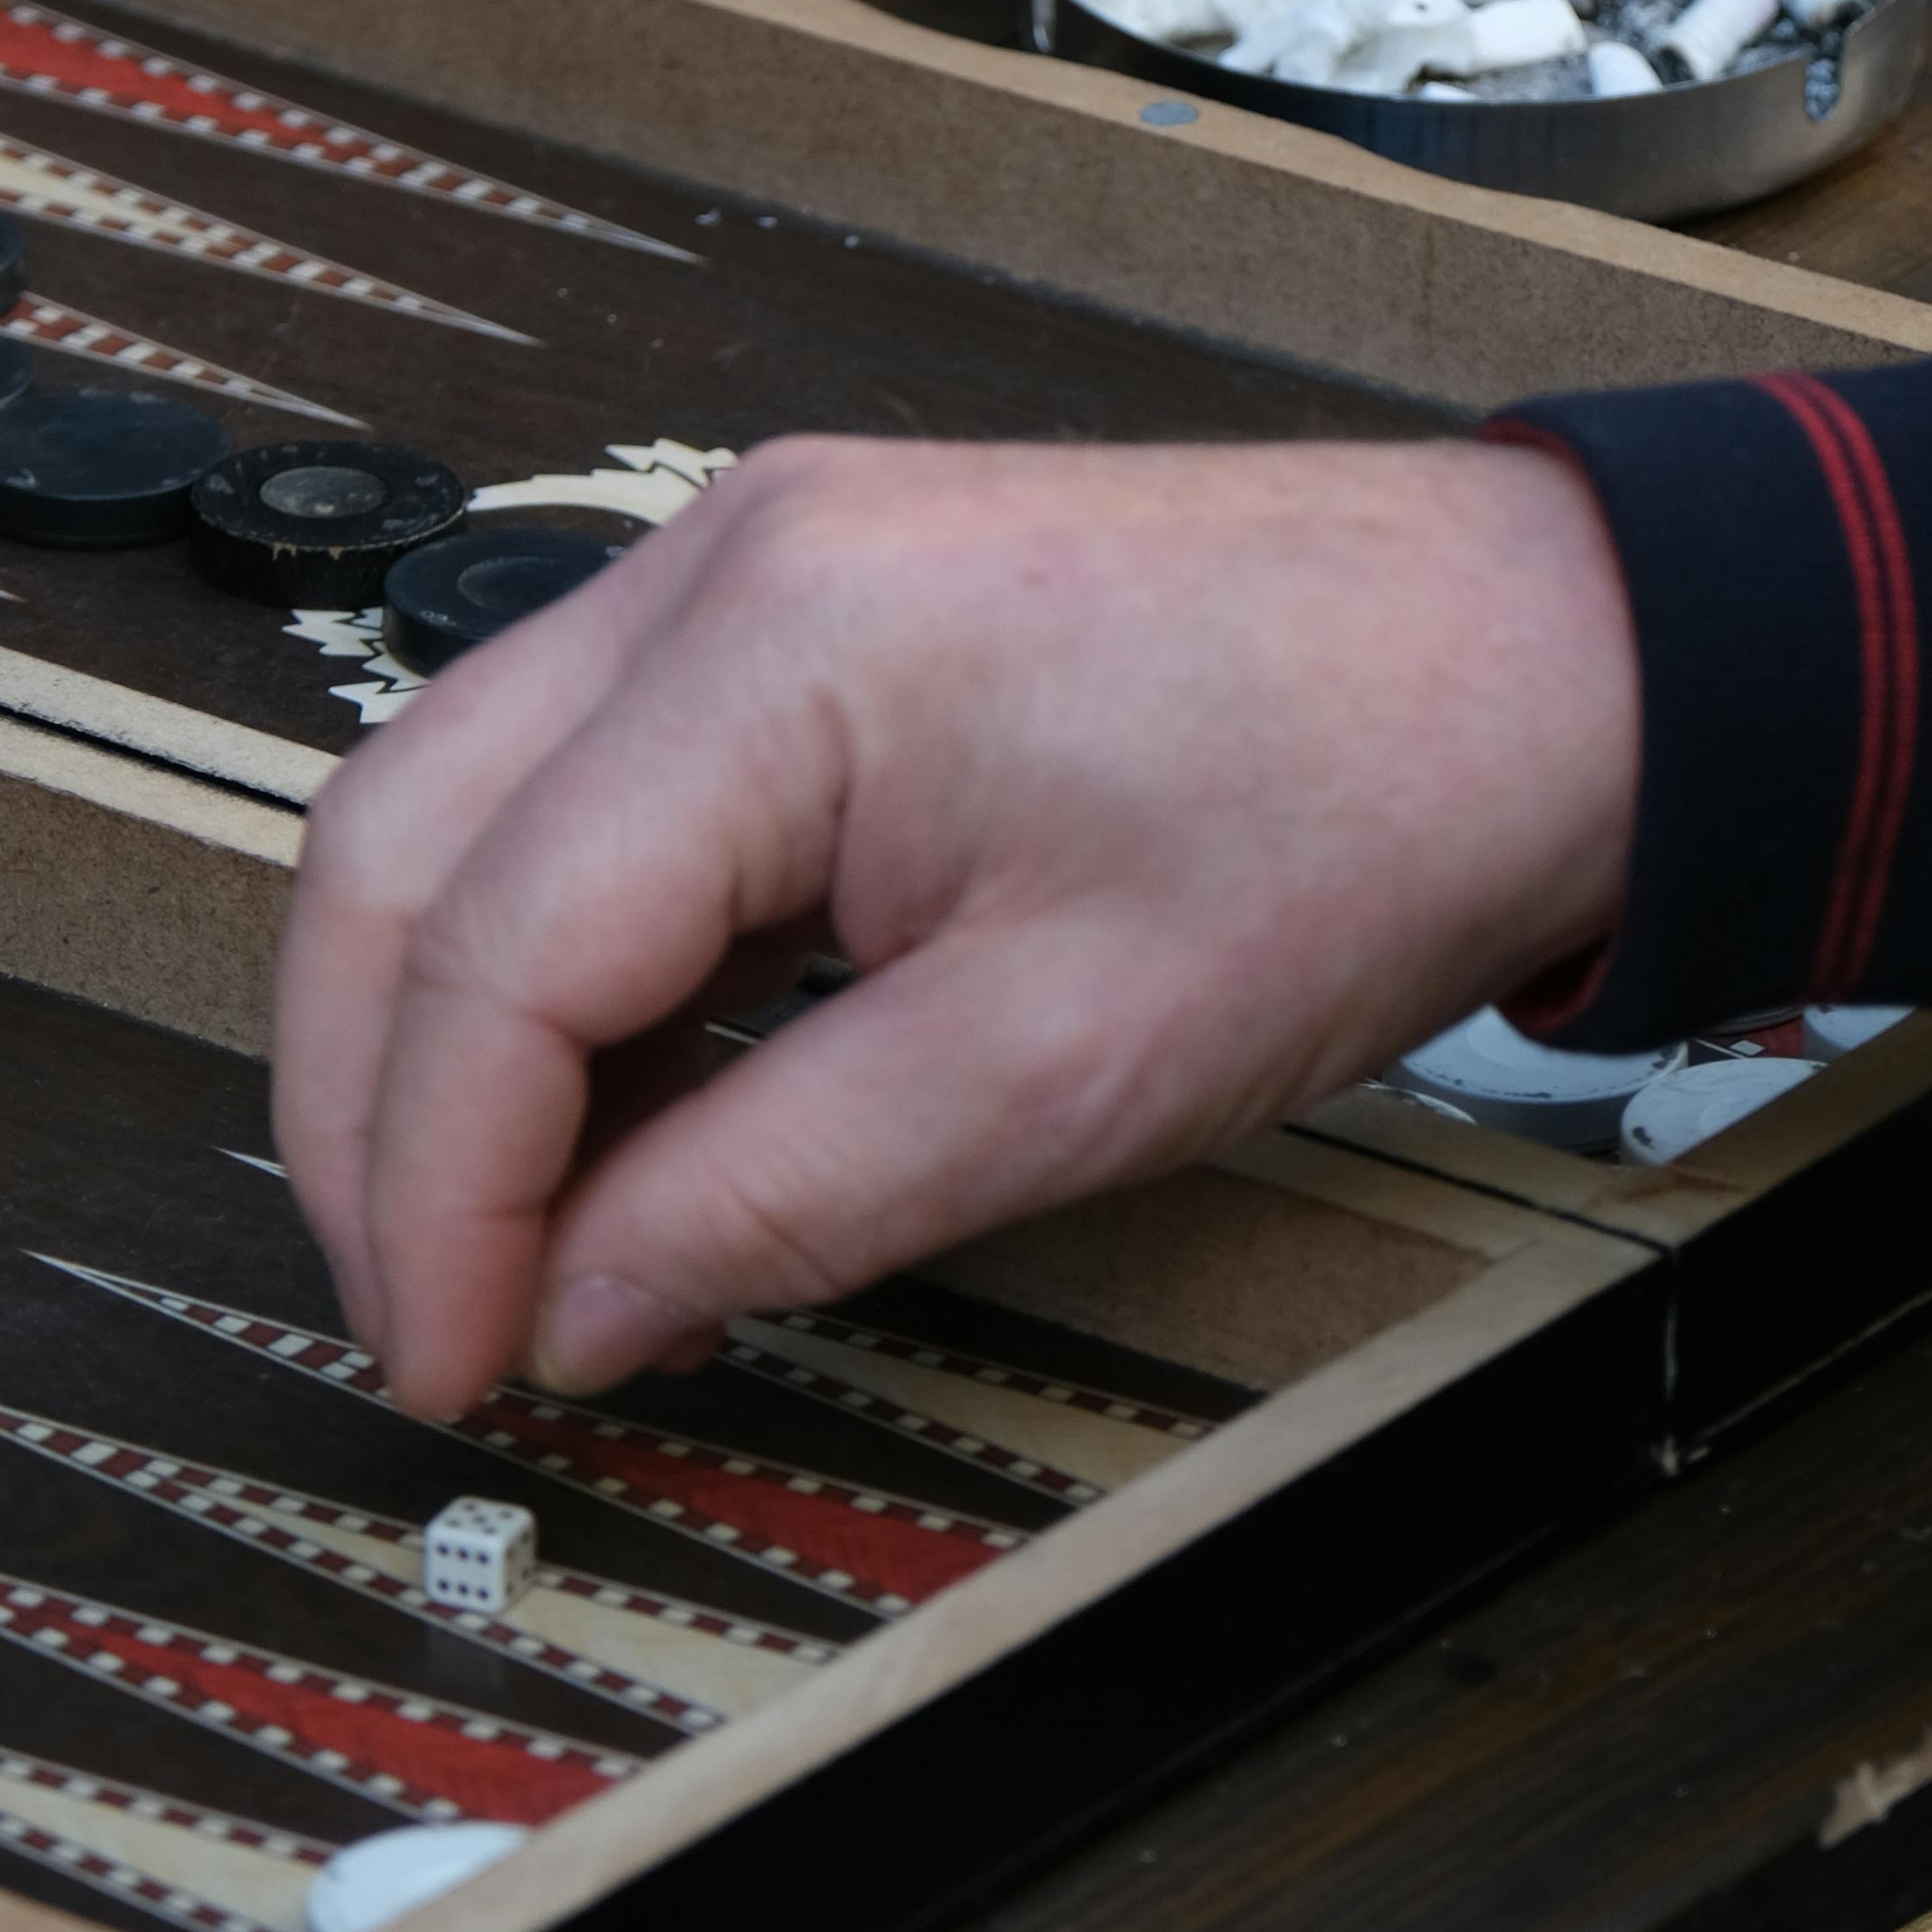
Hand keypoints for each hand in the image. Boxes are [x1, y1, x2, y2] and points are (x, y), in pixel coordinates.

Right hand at [276, 429, 1637, 1415]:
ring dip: (448, 1039)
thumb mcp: (1061, 1068)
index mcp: (769, 645)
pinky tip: (613, 1116)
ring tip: (502, 1246)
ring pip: (464, 813)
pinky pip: (594, 792)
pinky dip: (561, 965)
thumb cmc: (1366, 805)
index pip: (488, 955)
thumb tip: (573, 1307)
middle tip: (426, 1319)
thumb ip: (773, 1195)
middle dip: (373, 1113)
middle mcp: (718, 563)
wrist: (1558, 661)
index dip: (436, 1197)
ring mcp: (752, 567)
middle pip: (397, 850)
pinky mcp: (808, 612)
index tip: (456, 1367)